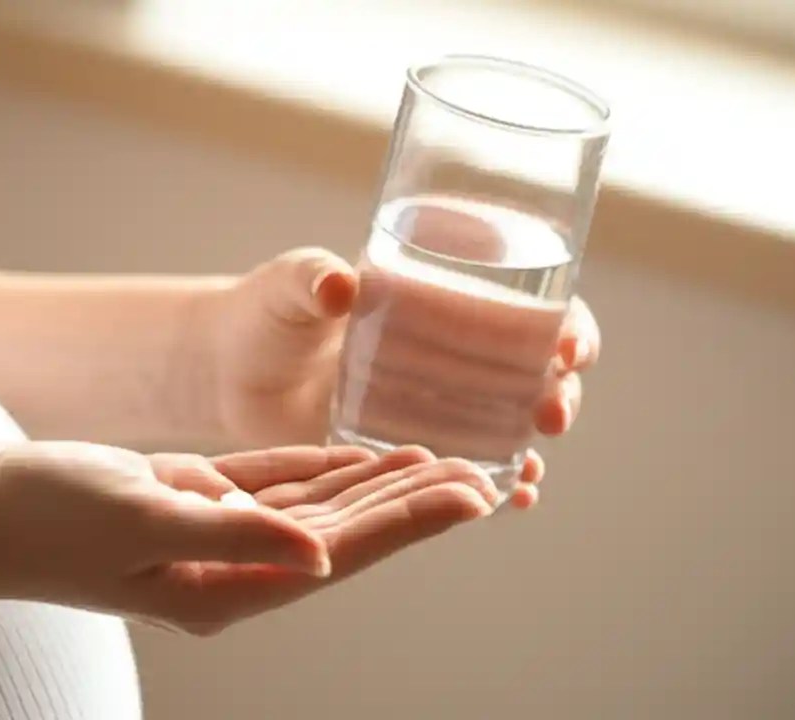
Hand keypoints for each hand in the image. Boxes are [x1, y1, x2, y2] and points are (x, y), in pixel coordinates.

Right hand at [129, 445, 502, 634]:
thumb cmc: (46, 518)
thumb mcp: (143, 518)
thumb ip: (238, 535)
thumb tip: (324, 554)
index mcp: (221, 590)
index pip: (339, 555)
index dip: (410, 525)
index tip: (473, 496)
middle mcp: (225, 570)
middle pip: (339, 535)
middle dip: (408, 505)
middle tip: (481, 476)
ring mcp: (207, 537)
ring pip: (311, 509)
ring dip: (370, 485)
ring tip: (434, 460)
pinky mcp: (187, 502)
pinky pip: (268, 487)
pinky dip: (314, 470)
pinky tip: (356, 455)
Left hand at [207, 249, 600, 500]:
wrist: (229, 372)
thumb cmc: (265, 312)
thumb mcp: (290, 286)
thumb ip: (313, 280)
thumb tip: (338, 286)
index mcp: (443, 298)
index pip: (526, 306)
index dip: (562, 324)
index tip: (565, 346)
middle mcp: (454, 353)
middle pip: (535, 371)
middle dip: (559, 393)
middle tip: (551, 415)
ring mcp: (437, 406)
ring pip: (511, 426)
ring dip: (533, 447)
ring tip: (534, 470)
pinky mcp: (410, 451)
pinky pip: (468, 468)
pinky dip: (496, 484)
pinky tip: (510, 500)